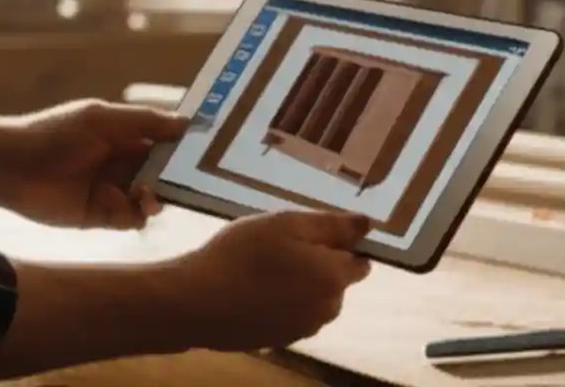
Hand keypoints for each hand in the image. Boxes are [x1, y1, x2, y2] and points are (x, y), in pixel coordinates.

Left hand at [0, 99, 188, 229]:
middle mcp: (120, 164)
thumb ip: (146, 121)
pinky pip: (130, 219)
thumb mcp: (103, 119)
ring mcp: (111, 191)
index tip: (211, 151)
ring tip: (153, 195)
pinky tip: (136, 206)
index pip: (164, 142)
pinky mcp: (99, 217)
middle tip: (197, 182)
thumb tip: (189, 123)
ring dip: (157, 197)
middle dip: (178, 178)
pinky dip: (138, 215)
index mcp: (123, 136)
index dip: (185, 147)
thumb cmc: (54, 133)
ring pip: (150, 198)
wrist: (11, 167)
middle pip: (162, 173)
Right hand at [168, 210, 372, 350]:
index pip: (360, 261)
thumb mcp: (286, 224)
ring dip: (298, 284)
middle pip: (335, 281)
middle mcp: (327, 309)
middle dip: (316, 264)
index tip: (307, 235)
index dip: (339, 244)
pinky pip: (291, 314)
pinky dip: (280, 303)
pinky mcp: (280, 341)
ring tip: (261, 269)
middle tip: (277, 247)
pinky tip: (252, 291)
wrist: (197, 302)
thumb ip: (332, 225)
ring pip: (312, 298)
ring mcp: (303, 329)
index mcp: (334, 278)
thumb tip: (368, 225)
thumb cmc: (242, 254)